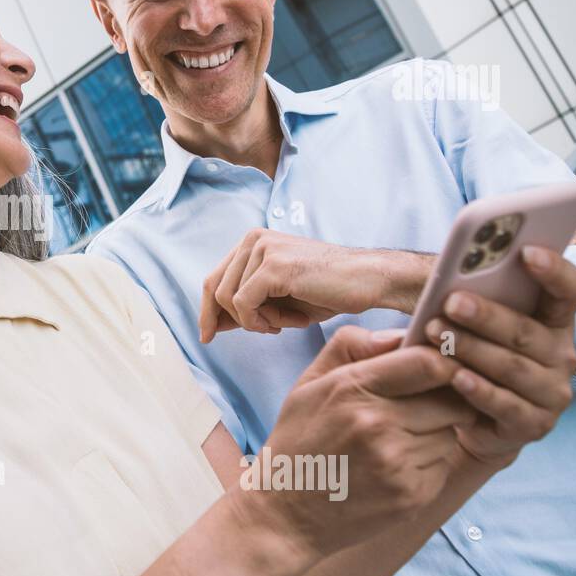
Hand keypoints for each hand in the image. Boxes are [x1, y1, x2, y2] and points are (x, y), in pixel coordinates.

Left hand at [199, 230, 432, 340]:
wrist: (367, 280)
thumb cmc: (328, 290)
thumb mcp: (278, 300)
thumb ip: (246, 306)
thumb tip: (211, 324)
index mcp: (253, 242)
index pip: (213, 279)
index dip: (207, 311)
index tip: (208, 336)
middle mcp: (254, 239)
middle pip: (214, 289)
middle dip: (235, 320)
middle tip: (271, 330)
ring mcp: (263, 249)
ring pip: (229, 300)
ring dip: (257, 321)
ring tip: (289, 321)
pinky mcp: (273, 266)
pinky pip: (244, 304)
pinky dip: (262, 321)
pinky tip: (290, 321)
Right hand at [233, 325, 472, 561]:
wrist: (285, 515)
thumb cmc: (298, 443)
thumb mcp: (309, 385)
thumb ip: (350, 347)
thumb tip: (400, 334)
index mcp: (352, 389)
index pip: (428, 363)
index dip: (444, 361)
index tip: (441, 365)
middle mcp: (377, 425)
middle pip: (451, 399)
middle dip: (444, 399)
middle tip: (420, 406)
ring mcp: (397, 464)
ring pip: (450, 433)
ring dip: (435, 432)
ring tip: (397, 440)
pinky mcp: (411, 495)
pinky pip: (443, 464)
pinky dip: (428, 462)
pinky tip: (395, 467)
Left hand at [422, 245, 575, 467]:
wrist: (473, 420)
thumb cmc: (474, 357)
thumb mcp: (477, 325)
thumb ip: (477, 297)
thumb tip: (453, 272)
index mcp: (554, 322)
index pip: (570, 291)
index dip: (554, 271)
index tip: (526, 251)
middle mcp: (561, 355)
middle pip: (528, 331)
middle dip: (488, 315)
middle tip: (452, 301)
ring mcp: (552, 392)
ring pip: (513, 367)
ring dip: (472, 349)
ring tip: (436, 333)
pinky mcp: (534, 425)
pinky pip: (505, 405)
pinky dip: (479, 390)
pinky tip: (456, 377)